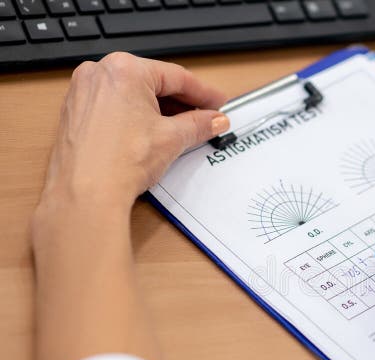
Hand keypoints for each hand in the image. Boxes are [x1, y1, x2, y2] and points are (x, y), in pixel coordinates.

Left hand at [36, 52, 228, 219]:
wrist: (86, 193)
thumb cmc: (119, 162)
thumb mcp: (172, 138)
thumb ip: (198, 124)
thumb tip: (214, 120)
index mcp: (124, 69)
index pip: (176, 77)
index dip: (203, 92)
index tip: (217, 102)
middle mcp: (99, 73)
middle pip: (153, 83)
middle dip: (181, 101)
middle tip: (205, 116)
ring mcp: (83, 91)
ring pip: (133, 94)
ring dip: (160, 109)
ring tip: (182, 128)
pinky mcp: (75, 111)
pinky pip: (115, 105)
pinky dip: (136, 115)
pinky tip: (153, 132)